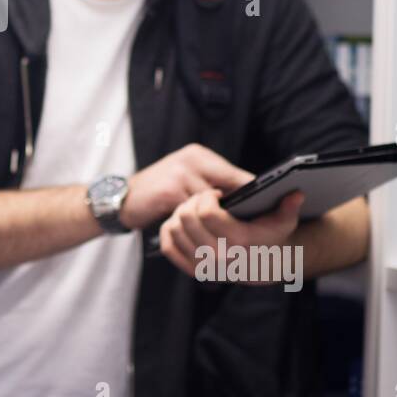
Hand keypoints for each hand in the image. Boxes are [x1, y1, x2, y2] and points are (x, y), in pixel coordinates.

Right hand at [121, 144, 253, 230]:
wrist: (121, 199)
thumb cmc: (159, 193)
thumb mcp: (185, 180)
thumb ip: (211, 185)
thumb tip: (248, 201)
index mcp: (200, 156)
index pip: (237, 175)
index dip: (256, 195)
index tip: (275, 208)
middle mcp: (191, 160)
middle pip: (231, 188)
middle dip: (244, 211)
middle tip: (260, 230)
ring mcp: (179, 174)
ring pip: (214, 205)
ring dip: (224, 223)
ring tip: (241, 239)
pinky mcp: (169, 192)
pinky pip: (195, 214)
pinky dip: (204, 229)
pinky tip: (212, 240)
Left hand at [158, 188, 303, 283]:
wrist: (264, 264)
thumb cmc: (271, 236)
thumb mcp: (283, 220)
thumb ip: (290, 206)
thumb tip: (296, 193)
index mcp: (239, 242)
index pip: (207, 213)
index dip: (207, 197)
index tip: (215, 193)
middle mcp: (220, 257)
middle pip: (187, 218)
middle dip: (193, 202)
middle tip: (203, 199)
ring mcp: (204, 265)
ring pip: (175, 229)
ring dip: (180, 214)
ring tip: (194, 210)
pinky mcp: (192, 269)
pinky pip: (168, 246)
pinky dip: (171, 231)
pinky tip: (183, 224)